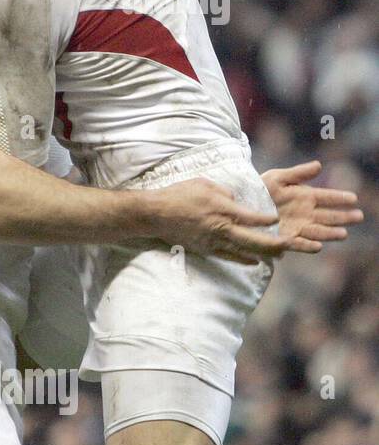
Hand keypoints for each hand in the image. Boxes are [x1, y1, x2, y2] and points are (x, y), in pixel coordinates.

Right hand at [148, 177, 298, 264]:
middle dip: (274, 244)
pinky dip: (243, 260)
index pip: (253, 217)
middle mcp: (221, 227)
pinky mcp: (205, 249)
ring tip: (278, 255)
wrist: (156, 213)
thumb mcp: (205, 183)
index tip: (276, 219)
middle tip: (288, 245)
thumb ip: (225, 192)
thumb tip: (236, 199)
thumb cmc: (179, 194)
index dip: (267, 219)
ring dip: (263, 254)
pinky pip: (228, 256)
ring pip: (244, 251)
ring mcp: (213, 241)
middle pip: (254, 240)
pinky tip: (254, 261)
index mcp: (223, 209)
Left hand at [261, 160, 363, 248]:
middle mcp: (305, 213)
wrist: (242, 203)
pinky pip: (299, 243)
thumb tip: (319, 165)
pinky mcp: (285, 239)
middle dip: (344, 217)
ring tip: (343, 233)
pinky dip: (308, 245)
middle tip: (358, 216)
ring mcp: (297, 227)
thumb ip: (298, 173)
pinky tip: (318, 246)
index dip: (340, 198)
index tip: (353, 198)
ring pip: (318, 231)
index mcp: (306, 197)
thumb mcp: (278, 177)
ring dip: (331, 233)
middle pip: (329, 216)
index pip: (327, 197)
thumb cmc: (260, 188)